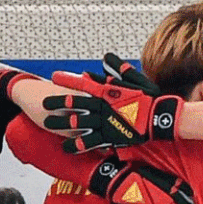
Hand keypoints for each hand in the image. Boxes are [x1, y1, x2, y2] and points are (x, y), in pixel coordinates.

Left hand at [40, 62, 181, 152]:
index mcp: (107, 91)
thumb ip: (119, 68)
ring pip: (77, 121)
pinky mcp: (108, 136)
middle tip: (44, 103)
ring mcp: (103, 121)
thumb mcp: (134, 79)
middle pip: (74, 102)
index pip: (83, 83)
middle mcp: (101, 105)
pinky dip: (77, 144)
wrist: (158, 117)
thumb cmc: (149, 98)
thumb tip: (107, 57)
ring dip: (61, 122)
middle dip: (58, 103)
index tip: (54, 77)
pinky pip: (89, 141)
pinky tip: (66, 146)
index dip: (68, 79)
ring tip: (48, 123)